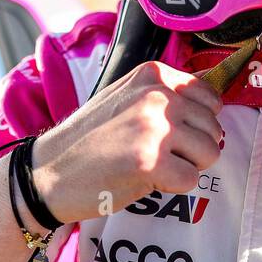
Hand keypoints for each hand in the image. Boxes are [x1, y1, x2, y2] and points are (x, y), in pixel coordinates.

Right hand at [29, 61, 223, 224]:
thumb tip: (212, 100)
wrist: (49, 171)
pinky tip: (146, 179)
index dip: (197, 122)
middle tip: (158, 154)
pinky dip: (173, 187)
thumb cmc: (88, 138)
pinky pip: (191, 179)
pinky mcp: (151, 163)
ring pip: (209, 152)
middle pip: (212, 127)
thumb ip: (164, 93)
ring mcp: (154, 128)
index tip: (173, 133)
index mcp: (152, 74)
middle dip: (193, 147)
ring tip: (152, 165)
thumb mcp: (124, 96)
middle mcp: (156, 96)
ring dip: (186, 166)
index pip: (209, 97)